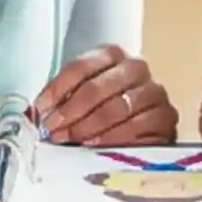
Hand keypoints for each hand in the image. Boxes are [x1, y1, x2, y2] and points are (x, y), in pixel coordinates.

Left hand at [34, 45, 177, 145]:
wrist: (144, 136)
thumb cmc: (105, 114)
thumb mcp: (80, 102)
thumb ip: (61, 101)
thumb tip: (35, 114)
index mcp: (111, 56)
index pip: (81, 66)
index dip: (58, 89)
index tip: (41, 110)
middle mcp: (136, 68)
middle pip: (98, 86)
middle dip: (71, 111)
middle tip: (54, 130)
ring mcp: (154, 92)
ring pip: (117, 107)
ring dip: (88, 126)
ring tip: (70, 140)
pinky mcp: (166, 117)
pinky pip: (137, 126)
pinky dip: (112, 137)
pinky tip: (95, 146)